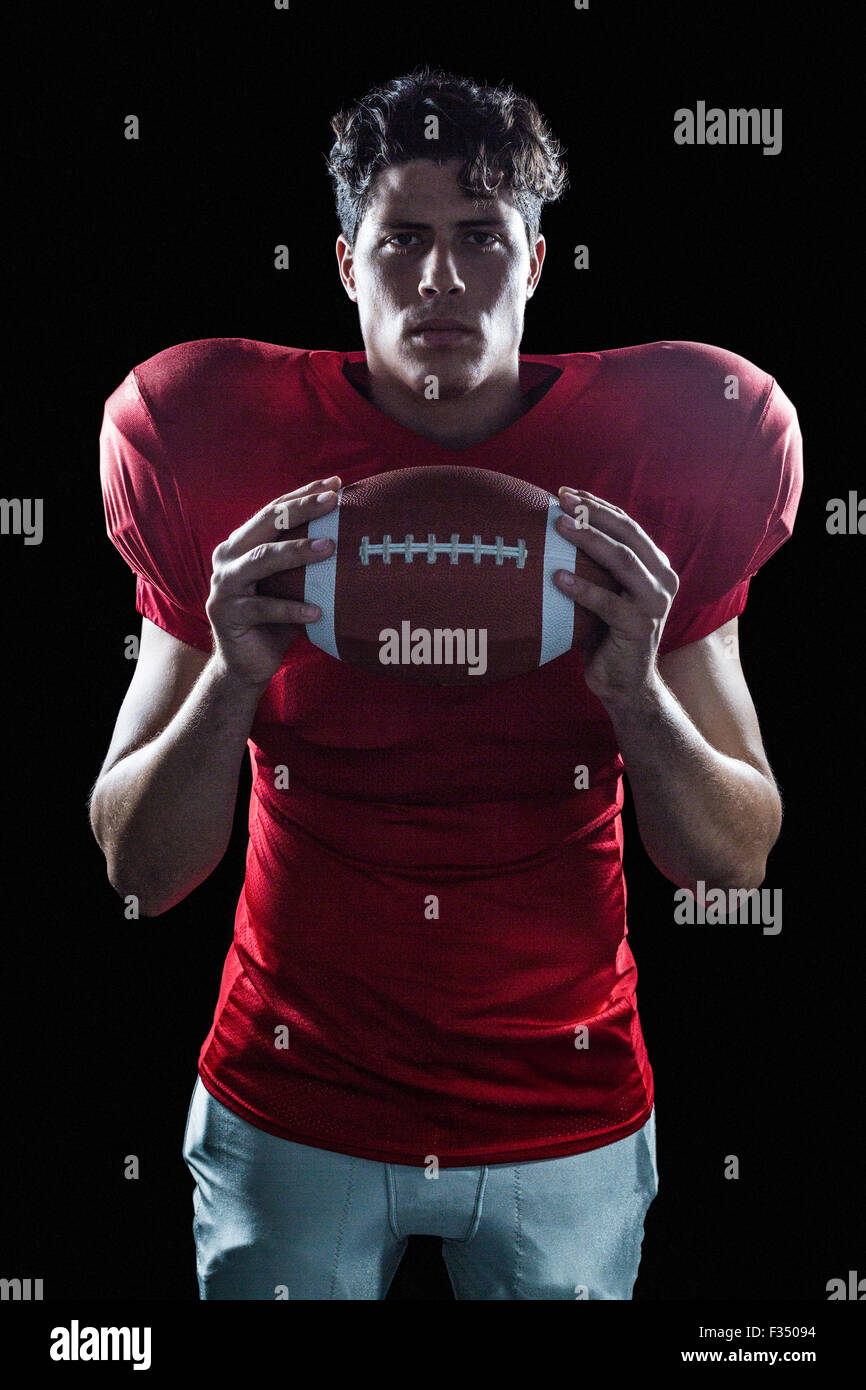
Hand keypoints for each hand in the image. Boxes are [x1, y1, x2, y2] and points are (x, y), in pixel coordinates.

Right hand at [206, 475, 341, 689]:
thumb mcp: (290, 583)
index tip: (335, 484)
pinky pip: (264, 609)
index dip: (302, 495)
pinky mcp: (227, 615)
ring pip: (262, 559)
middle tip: (333, 501)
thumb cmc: (276, 619)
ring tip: (329, 548)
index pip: (273, 510)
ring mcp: (224, 586)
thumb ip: (303, 559)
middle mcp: (227, 558)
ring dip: (297, 551)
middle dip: (301, 509)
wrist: (246, 664)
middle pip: (266, 524)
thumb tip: (350, 529)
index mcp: (240, 544)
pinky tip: (318, 612)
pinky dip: (292, 609)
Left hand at [553, 486, 679, 708]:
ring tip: (558, 526)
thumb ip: (595, 565)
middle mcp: (663, 580)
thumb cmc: (606, 634)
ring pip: (622, 560)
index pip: (627, 526)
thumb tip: (555, 528)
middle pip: (627, 535)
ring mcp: (654, 603)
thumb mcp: (605, 592)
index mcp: (656, 567)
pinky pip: (606, 602)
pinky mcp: (639, 626)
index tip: (566, 492)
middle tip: (560, 500)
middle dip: (592, 514)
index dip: (598, 506)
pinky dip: (581, 588)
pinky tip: (557, 578)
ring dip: (588, 540)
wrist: (624, 684)